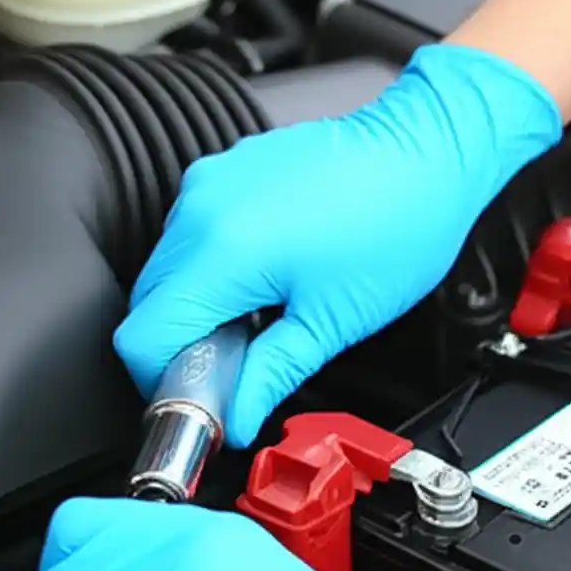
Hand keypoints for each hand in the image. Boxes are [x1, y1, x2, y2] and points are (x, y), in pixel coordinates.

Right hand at [113, 44, 561, 446]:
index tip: (202, 399)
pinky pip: (192, 233)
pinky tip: (265, 277)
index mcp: (221, 250)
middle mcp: (201, 207)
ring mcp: (209, 182)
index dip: (163, 381)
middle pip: (149, 305)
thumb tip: (235, 416)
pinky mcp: (225, 170)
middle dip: (184, 347)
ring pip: (167, 270)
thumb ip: (269, 376)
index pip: (142, 337)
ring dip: (200, 306)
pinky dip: (213, 267)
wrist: (429, 155)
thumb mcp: (331, 323)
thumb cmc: (398, 226)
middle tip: (240, 366)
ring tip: (263, 316)